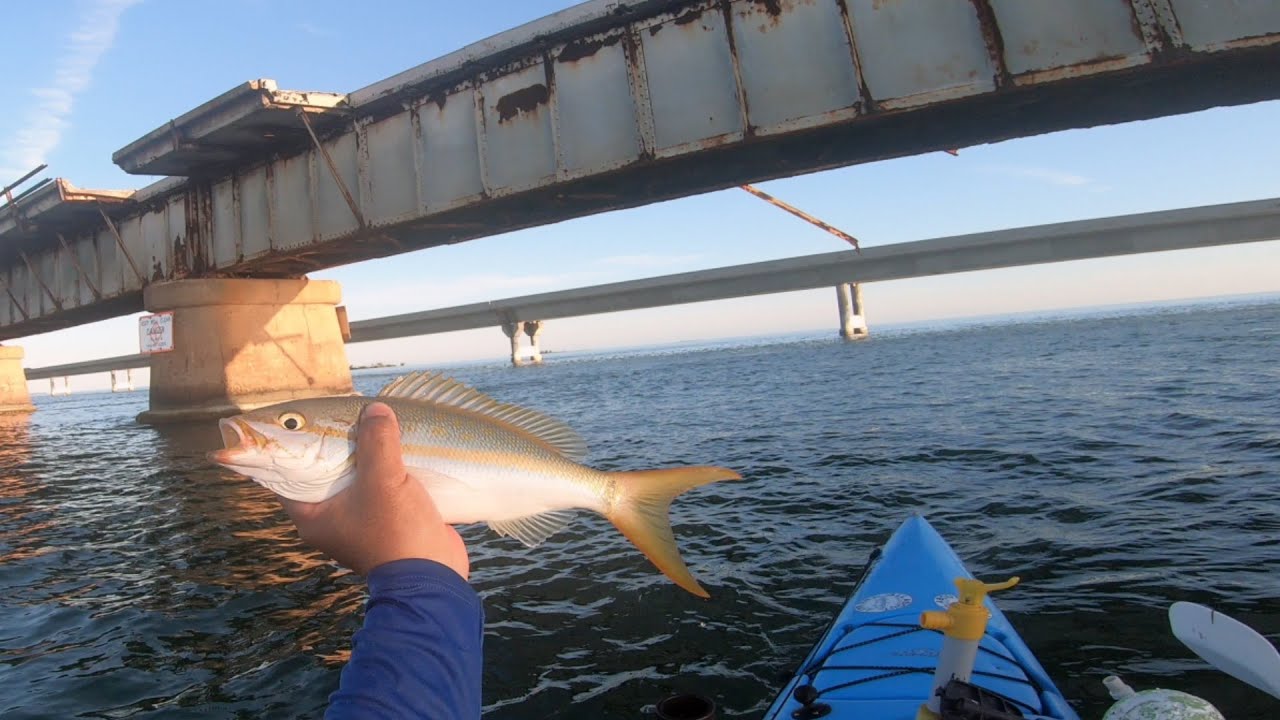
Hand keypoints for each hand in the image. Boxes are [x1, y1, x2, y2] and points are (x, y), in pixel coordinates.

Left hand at [279, 402, 469, 579]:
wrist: (433, 576)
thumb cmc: (395, 532)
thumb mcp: (383, 480)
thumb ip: (377, 440)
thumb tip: (376, 409)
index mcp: (312, 514)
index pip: (285, 472)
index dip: (289, 443)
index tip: (300, 418)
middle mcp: (330, 517)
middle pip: (323, 469)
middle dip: (335, 440)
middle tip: (343, 413)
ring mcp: (358, 520)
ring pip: (354, 476)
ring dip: (364, 453)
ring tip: (372, 422)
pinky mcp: (385, 519)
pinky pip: (378, 485)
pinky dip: (385, 467)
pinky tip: (397, 446)